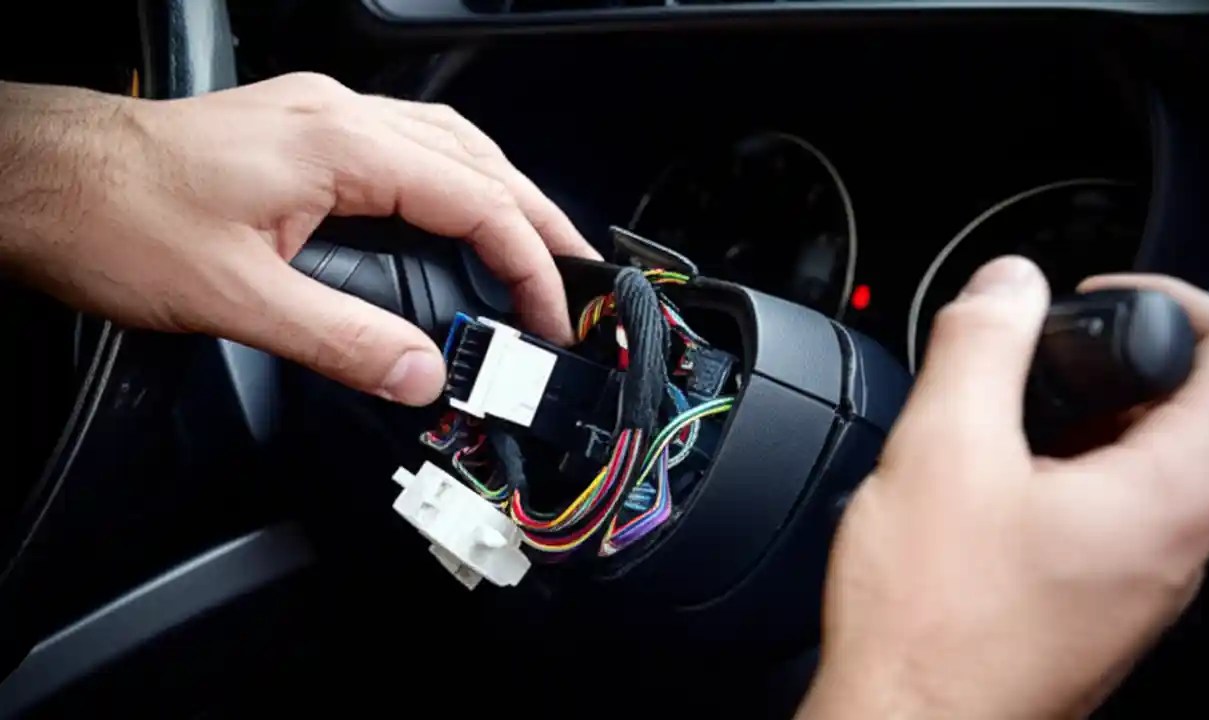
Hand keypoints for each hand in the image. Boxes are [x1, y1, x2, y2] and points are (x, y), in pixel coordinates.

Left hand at [0, 74, 598, 404]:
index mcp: (341, 147)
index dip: (527, 262)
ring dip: (501, 192)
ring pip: (448, 143)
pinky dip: (453, 180)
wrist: (41, 177)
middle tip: (576, 272)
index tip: (552, 313)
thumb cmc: (117, 216)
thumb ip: (342, 341)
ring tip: (534, 242)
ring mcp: (320, 118)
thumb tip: (422, 374)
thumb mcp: (237, 298)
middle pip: (479, 159)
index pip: (475, 202)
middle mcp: (340, 118)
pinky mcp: (300, 132)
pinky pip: (409, 144)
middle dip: (537, 218)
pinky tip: (454, 209)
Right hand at [801, 257, 1208, 718]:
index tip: (1090, 303)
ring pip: (1134, 458)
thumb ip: (983, 342)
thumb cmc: (934, 623)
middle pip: (1184, 402)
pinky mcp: (1099, 600)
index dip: (1168, 298)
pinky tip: (976, 491)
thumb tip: (1010, 282)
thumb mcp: (944, 447)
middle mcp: (1181, 542)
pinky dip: (1050, 473)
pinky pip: (1101, 509)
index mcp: (1177, 493)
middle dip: (1098, 362)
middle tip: (1017, 367)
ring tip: (982, 432)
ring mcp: (1144, 577)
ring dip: (1064, 420)